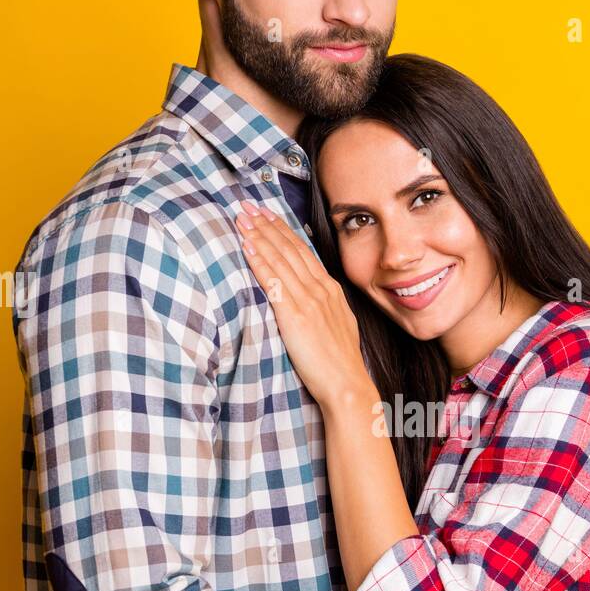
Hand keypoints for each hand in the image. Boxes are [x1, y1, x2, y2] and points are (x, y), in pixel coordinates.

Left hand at [235, 200, 370, 406]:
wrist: (348, 386)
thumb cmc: (340, 364)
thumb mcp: (338, 327)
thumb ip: (323, 309)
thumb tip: (310, 302)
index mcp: (330, 291)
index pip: (303, 252)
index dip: (283, 230)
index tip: (266, 214)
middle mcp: (320, 290)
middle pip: (290, 249)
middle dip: (267, 224)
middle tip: (247, 205)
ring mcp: (309, 301)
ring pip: (280, 260)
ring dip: (259, 236)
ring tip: (242, 218)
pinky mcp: (295, 316)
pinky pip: (274, 282)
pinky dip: (260, 262)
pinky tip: (247, 247)